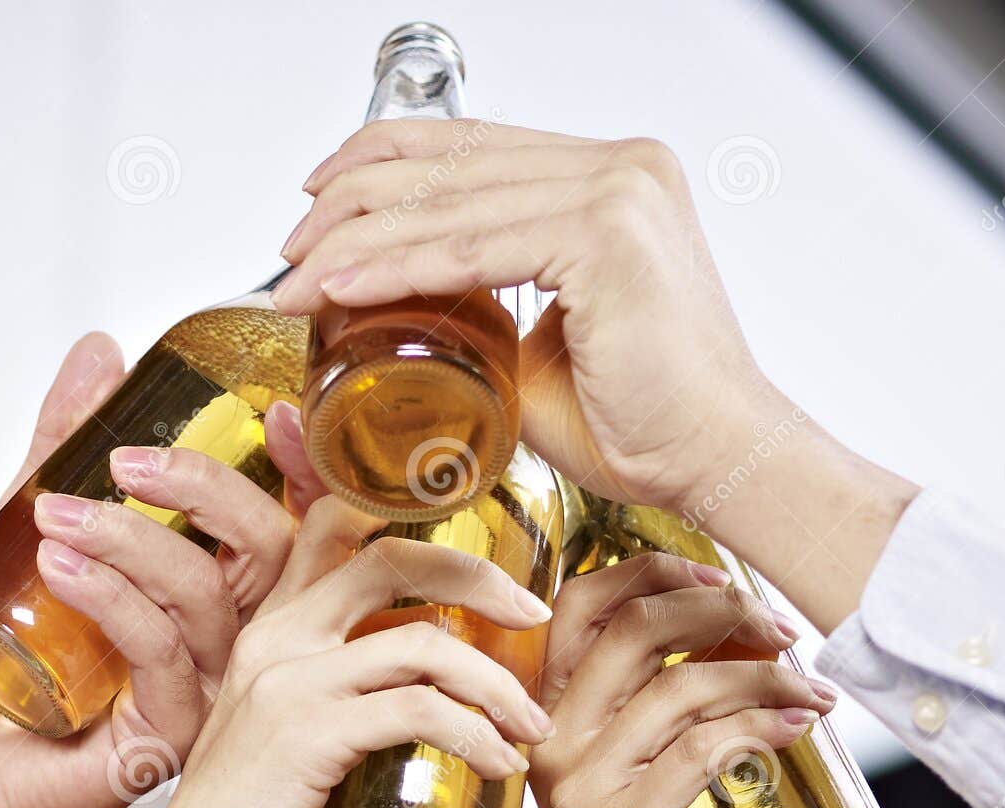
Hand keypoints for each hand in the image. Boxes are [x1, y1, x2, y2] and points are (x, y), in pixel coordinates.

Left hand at [0, 341, 318, 807]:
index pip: (286, 518)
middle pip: (268, 548)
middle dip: (207, 489)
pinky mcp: (174, 736)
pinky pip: (163, 653)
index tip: (273, 407)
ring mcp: (212, 692)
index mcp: (220, 592)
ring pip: (212, 596)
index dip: (297, 462)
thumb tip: (98, 350)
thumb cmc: (11, 667)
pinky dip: (114, 599)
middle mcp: (233, 639)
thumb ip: (65, 447)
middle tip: (124, 460)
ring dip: (135, 540)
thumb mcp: (27, 536)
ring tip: (53, 512)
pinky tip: (60, 566)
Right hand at [135, 496, 555, 807]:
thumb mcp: (279, 728)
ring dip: (497, 683)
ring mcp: (289, 682)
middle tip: (532, 618)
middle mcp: (277, 636)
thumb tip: (423, 690)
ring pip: (423, 644)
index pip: (336, 525)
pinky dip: (475, 735)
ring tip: (531, 725)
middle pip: (393, 559)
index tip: (481, 560)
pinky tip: (499, 763)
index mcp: (273, 625)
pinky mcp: (305, 735)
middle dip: (479, 578)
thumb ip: (334, 693)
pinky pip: (416, 712)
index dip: (410, 515)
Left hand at [275, 121, 918, 631]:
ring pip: (449, 205)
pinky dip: (396, 268)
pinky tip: (340, 286)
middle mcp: (620, 167)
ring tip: (297, 275)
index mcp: (612, 179)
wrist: (714, 462)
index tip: (320, 192)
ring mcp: (619, 190)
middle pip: (451, 164)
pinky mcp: (607, 234)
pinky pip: (471, 249)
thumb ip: (480, 310)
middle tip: (290, 244)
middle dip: (352, 201)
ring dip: (356, 240)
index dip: (384, 160)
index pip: (472, 148)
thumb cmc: (642, 419)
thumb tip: (406, 315)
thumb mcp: (538, 348)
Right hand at [531, 555, 835, 807]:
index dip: (650, 571)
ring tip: (813, 687)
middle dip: (721, 609)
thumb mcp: (626, 766)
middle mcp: (545, 739)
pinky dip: (758, 727)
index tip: (715, 572)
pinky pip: (700, 751)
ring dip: (763, 675)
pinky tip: (797, 726)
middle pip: (633, 630)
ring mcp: (580, 784)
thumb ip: (646, 699)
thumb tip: (732, 616)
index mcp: (538, 710)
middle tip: (782, 627)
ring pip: (679, 689)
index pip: (578, 604)